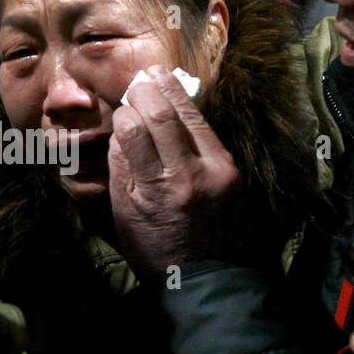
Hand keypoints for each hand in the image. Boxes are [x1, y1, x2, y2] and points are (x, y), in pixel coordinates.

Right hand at [108, 65, 240, 277]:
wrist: (206, 277)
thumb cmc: (155, 250)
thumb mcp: (125, 214)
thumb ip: (121, 169)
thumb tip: (122, 130)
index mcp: (154, 189)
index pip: (133, 132)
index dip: (125, 114)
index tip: (121, 113)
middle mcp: (187, 175)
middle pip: (164, 116)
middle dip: (147, 93)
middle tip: (138, 82)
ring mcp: (215, 170)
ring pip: (191, 118)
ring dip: (173, 92)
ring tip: (158, 75)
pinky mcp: (231, 170)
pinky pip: (207, 133)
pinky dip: (191, 115)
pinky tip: (181, 101)